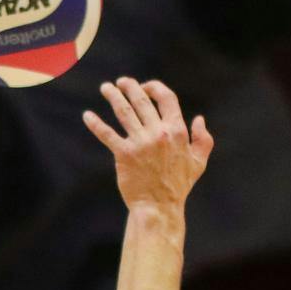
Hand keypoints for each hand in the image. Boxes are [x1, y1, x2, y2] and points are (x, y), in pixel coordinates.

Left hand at [83, 78, 213, 210]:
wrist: (159, 207)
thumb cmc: (178, 186)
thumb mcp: (199, 161)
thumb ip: (203, 139)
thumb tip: (198, 119)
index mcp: (177, 130)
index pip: (166, 98)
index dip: (155, 88)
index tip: (145, 87)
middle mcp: (158, 133)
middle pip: (142, 101)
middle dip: (130, 87)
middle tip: (120, 82)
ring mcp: (140, 143)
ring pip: (124, 112)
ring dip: (113, 97)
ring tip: (105, 88)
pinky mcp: (124, 155)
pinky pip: (107, 135)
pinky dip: (96, 124)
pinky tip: (87, 116)